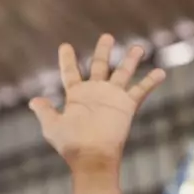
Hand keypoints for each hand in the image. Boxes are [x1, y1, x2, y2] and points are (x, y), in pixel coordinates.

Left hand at [30, 35, 164, 170]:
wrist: (92, 157)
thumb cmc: (71, 144)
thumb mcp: (52, 127)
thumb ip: (45, 112)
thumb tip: (33, 101)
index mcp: (76, 96)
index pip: (70, 72)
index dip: (67, 59)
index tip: (65, 46)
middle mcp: (95, 93)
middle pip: (100, 65)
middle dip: (104, 51)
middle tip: (107, 37)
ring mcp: (112, 98)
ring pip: (123, 73)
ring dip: (131, 60)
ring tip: (138, 47)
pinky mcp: (126, 106)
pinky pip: (141, 91)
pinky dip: (151, 82)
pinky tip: (161, 72)